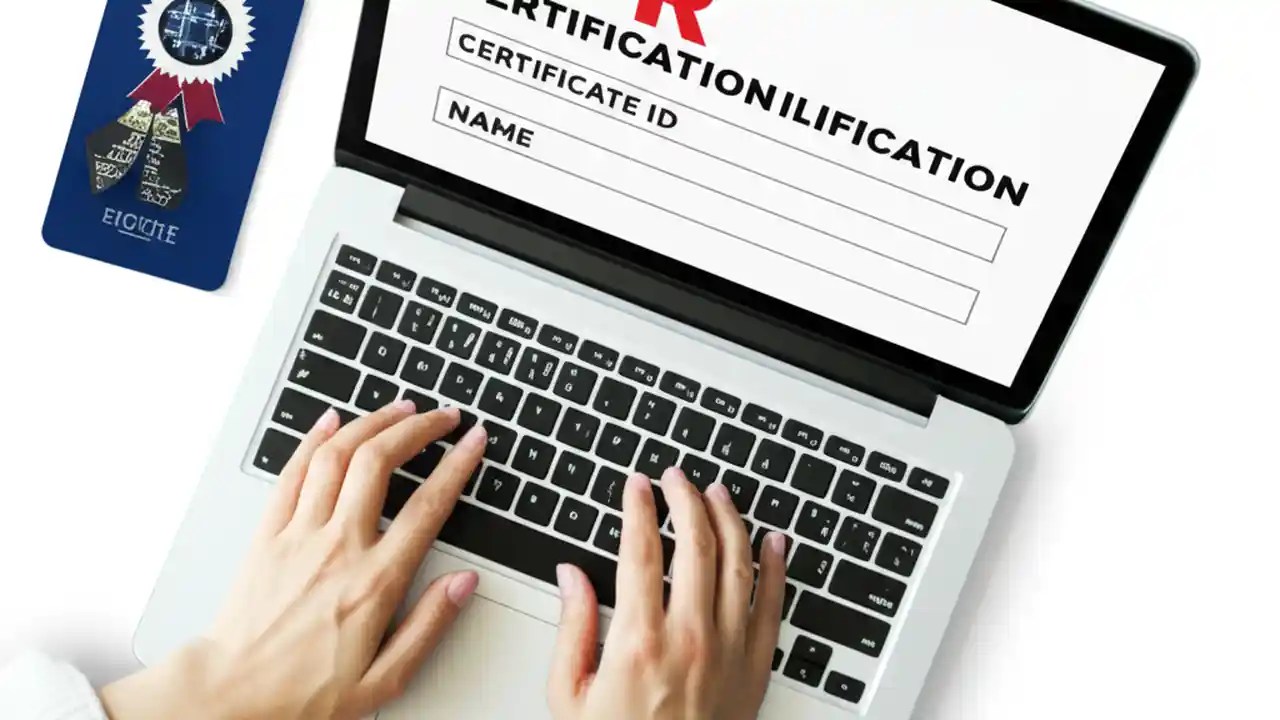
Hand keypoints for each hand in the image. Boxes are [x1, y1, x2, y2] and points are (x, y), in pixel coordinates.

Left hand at [101, 400, 486, 719]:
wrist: (229, 696)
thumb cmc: (303, 694)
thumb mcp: (384, 679)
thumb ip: (430, 625)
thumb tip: (464, 583)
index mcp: (374, 582)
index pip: (427, 507)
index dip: (457, 465)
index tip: (473, 442)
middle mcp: (337, 548)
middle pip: (380, 462)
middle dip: (417, 428)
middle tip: (441, 416)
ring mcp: (298, 536)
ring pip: (336, 455)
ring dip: (371, 422)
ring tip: (399, 408)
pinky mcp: (267, 536)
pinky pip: (292, 473)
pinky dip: (314, 439)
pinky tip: (332, 422)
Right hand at [548, 469, 787, 719]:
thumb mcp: (569, 696)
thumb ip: (572, 629)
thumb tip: (571, 576)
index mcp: (638, 641)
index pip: (641, 551)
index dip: (639, 508)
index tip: (636, 487)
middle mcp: (690, 638)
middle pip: (696, 543)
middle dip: (685, 498)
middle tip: (675, 478)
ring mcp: (729, 651)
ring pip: (738, 562)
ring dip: (729, 518)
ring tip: (716, 494)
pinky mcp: (756, 668)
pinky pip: (773, 603)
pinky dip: (776, 565)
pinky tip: (772, 540)